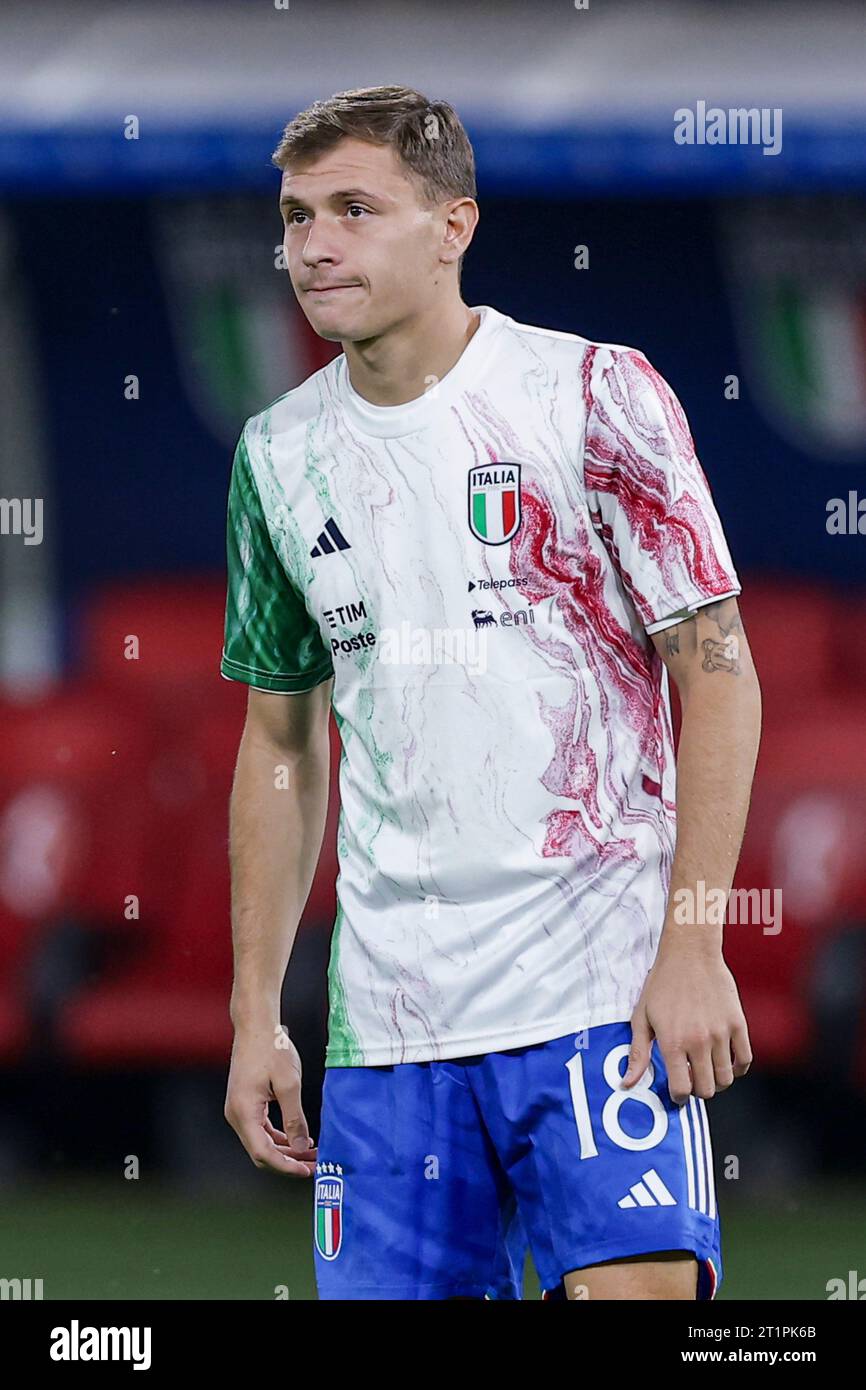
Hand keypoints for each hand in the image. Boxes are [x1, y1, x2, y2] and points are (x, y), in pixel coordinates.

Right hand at [224, 1024, 317, 1175]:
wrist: (256, 1025)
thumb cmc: (271, 1048)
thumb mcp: (289, 1084)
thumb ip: (295, 1118)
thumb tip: (301, 1148)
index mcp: (244, 1113)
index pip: (263, 1153)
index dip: (286, 1166)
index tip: (306, 1171)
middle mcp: (236, 1115)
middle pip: (261, 1152)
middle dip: (288, 1161)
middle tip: (314, 1165)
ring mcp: (238, 1110)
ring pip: (261, 1142)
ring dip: (285, 1150)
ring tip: (311, 1153)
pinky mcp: (245, 1104)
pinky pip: (261, 1129)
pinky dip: (279, 1137)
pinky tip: (298, 1138)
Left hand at [620, 947, 751, 1103]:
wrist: (690, 954)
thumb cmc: (662, 984)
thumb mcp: (642, 1017)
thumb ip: (637, 1053)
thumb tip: (626, 1084)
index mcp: (673, 1042)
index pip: (682, 1089)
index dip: (678, 1096)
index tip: (677, 1092)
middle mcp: (698, 1041)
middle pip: (706, 1089)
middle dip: (698, 1090)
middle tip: (692, 1079)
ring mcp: (721, 1033)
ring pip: (726, 1078)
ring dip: (717, 1081)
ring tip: (707, 1070)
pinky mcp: (738, 1023)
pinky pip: (745, 1059)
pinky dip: (737, 1068)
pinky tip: (726, 1062)